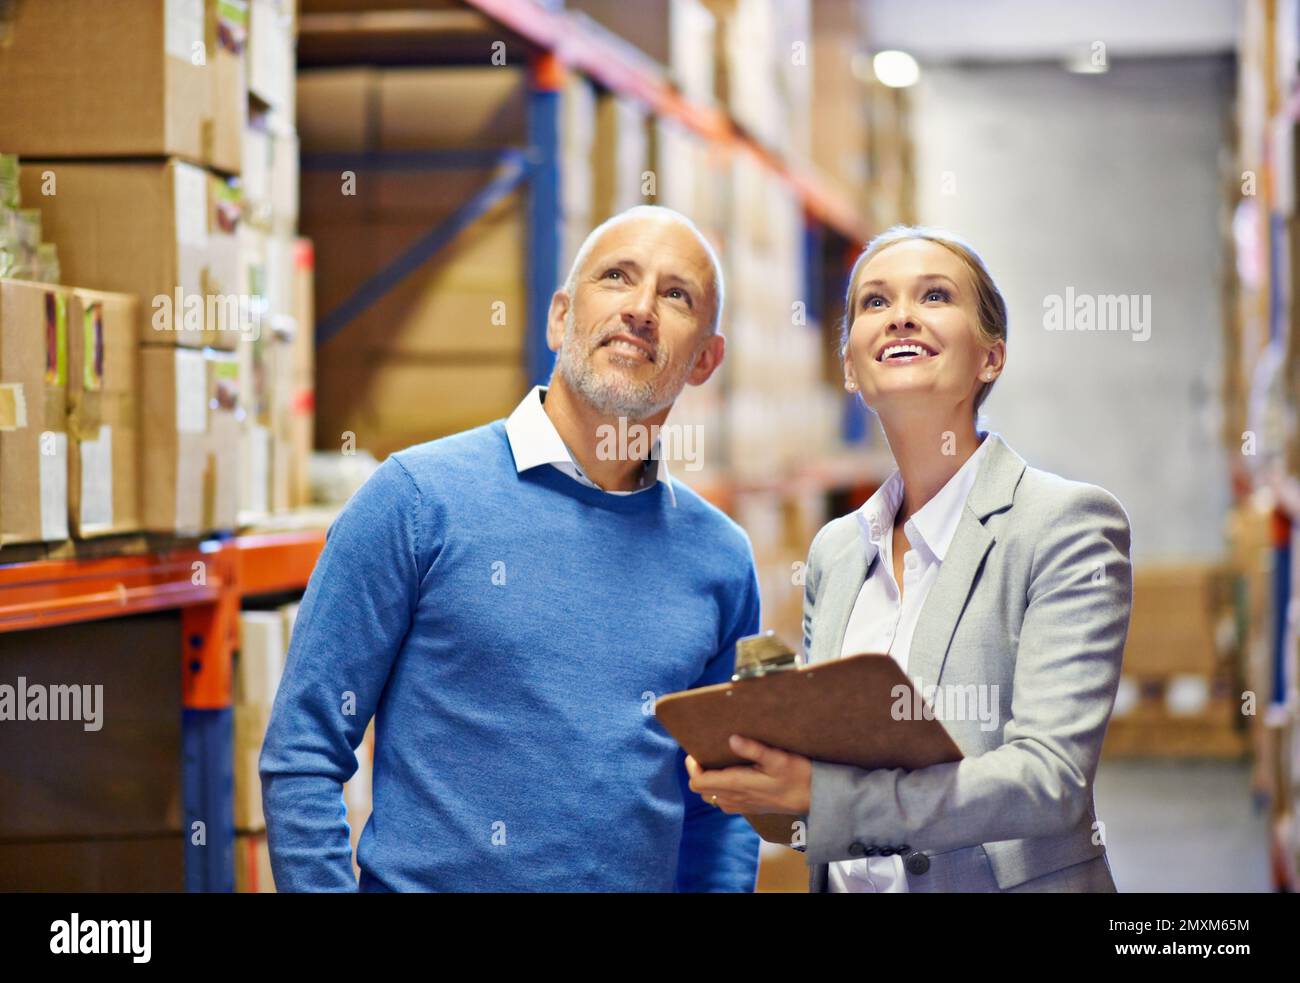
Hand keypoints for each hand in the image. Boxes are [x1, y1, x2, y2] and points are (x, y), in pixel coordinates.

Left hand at [685, 735, 811, 814]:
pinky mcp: (749, 808)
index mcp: (738, 785)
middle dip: (698, 772)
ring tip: (715, 762)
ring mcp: (741, 805)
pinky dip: (719, 789)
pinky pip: (724, 802)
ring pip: (711, 797)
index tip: (697, 751)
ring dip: (708, 781)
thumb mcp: (779, 758)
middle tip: (704, 753)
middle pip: (701, 790)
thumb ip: (754, 749)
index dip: (693, 767)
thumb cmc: (798, 776)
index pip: (699, 782)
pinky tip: (731, 775)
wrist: (815, 798)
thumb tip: (731, 739)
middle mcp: (735, 798)